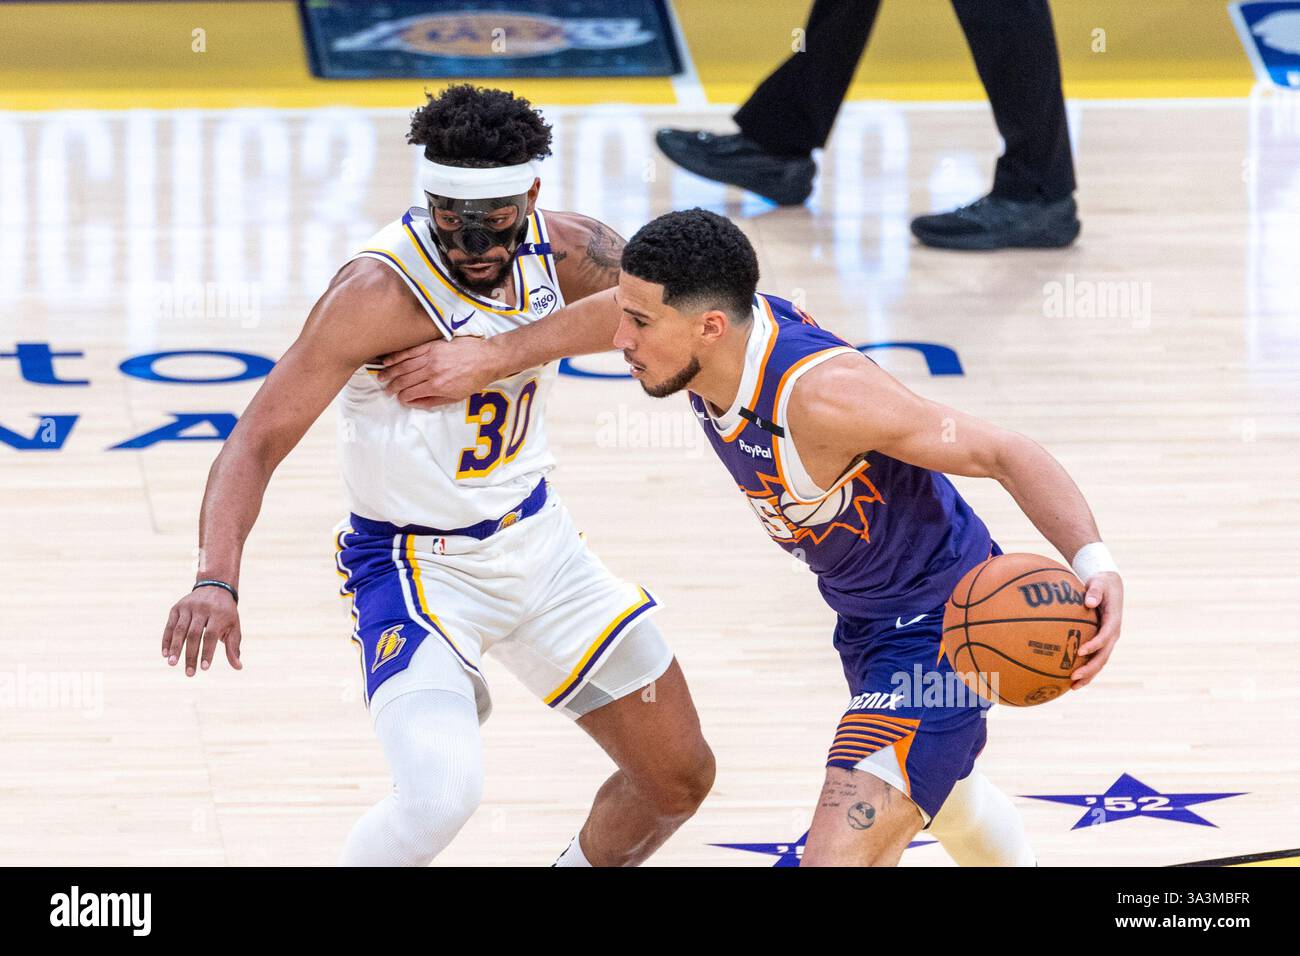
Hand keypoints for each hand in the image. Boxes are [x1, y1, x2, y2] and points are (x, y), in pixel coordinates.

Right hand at [162, 585, 242, 675]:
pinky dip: (166, 639)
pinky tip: (165, 653)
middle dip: (190, 655)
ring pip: (179, 630)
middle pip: (194, 634)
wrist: (215, 587)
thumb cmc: (226, 613)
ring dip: (175, 648)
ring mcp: (188, 607)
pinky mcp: (177, 607)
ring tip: (172, 664)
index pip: (210, 635)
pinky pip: (169, 625)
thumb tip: (238, 667)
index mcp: (219, 613)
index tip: (204, 668)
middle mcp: (202, 609)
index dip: (207, 652)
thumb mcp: (234, 626)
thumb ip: (233, 646)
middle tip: (189, 673)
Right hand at [378, 336, 504, 407]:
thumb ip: (433, 401)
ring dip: (390, 372)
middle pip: (404, 379)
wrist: (487, 359)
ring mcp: (431, 357)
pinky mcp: (432, 346)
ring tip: (382, 376)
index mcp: (437, 386)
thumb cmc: (473, 380)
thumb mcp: (456, 397)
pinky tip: (389, 360)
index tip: (398, 398)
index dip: (401, 397)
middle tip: (386, 389)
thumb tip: (414, 403)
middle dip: (392, 386)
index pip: (410, 393)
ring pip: (404, 365)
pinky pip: (410, 351)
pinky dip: (398, 356)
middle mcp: (431, 371)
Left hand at [1071, 571, 1121, 688]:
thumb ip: (1094, 591)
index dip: (1095, 645)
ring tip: (1072, 687)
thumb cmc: (1101, 582)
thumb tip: (1089, 601)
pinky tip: (1069, 679)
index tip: (1081, 651)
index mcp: (1113, 621)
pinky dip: (1085, 669)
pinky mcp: (1101, 642)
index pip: (1105, 636)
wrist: (1110, 585)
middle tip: (1073, 677)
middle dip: (1090, 669)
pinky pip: (1093, 658)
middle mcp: (1112, 634)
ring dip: (1088, 675)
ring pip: (1100, 662)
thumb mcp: (1099, 582)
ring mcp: (1108, 640)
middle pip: (1103, 656)